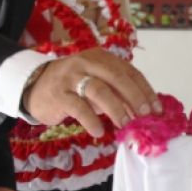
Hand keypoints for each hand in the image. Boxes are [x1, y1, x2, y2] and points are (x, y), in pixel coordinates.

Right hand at [24, 47, 160, 137]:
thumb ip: (117, 92)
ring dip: (116, 109)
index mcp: (102, 58)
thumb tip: (144, 110)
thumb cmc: (74, 86)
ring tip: (125, 125)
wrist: (35, 86)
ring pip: (99, 90)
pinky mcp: (59, 93)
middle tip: (145, 115)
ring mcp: (72, 76)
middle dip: (135, 97)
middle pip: (117, 77)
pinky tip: (98, 132)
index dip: (145, 90)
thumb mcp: (97, 83)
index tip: (157, 109)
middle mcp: (87, 62)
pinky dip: (91, 121)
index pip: (130, 72)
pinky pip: (79, 107)